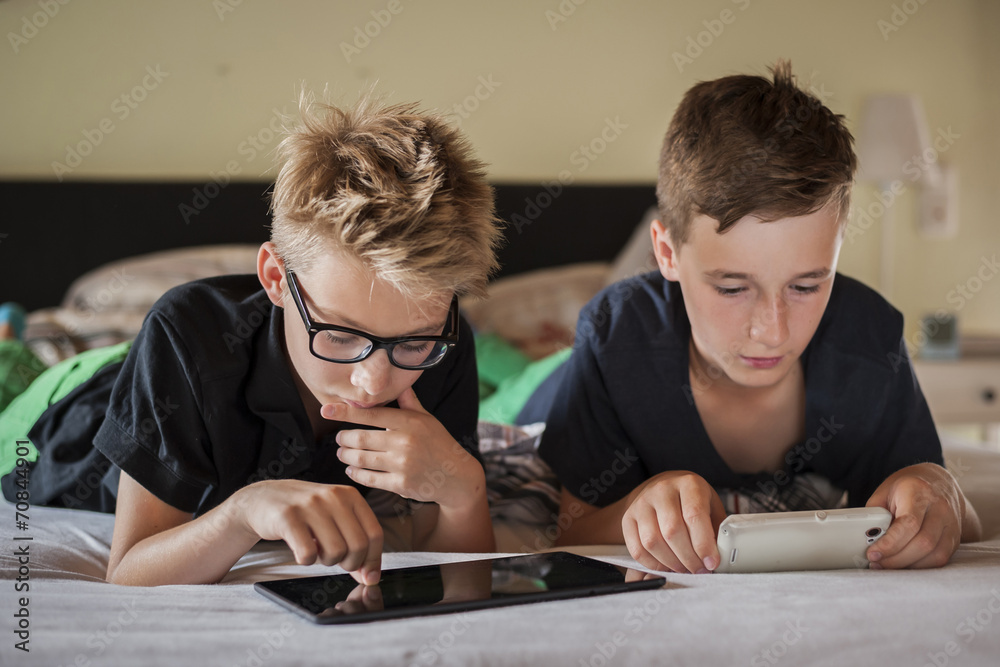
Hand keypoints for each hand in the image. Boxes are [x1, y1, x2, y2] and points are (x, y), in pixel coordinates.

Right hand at [233, 479, 382, 583]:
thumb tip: (371, 576)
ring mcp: (310, 505)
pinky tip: (300, 550)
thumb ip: (355, 543)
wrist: (263, 499)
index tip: (367, 575)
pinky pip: (308, 554)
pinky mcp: (288, 517)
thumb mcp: (335, 520)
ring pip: (336, 551)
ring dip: (327, 562)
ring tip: (317, 551)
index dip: (373, 560)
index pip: (375, 533)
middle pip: (358, 546)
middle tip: (336, 561)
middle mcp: (333, 496)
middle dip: (350, 564)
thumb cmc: (305, 513)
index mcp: (350, 495)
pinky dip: (306, 561)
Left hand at [322, 387, 482, 508]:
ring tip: (342, 452)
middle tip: (339, 438)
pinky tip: (351, 469)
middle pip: (361, 438)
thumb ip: (409, 403)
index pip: (370, 414)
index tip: (326, 409)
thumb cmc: (439, 443)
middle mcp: (404, 441)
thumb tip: (400, 383)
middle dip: (344, 438)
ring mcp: (402, 464)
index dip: (345, 412)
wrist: (457, 476)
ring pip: (362, 459)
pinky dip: (356, 473)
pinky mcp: (400, 484)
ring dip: (347, 455)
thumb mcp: (427, 419)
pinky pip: (370, 478)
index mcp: (409, 422)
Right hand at [621, 471, 725, 573]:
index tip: (711, 562)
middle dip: (688, 558)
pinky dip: (653, 564)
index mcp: (688, 483)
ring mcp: (641, 503)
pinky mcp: (628, 517)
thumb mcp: (711, 507)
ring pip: (652, 542)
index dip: (703, 544)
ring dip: (671, 563)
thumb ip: (717, 530)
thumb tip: (720, 558)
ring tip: (684, 568)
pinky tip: (667, 565)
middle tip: (699, 570)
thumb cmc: (692, 501)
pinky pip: (637, 549)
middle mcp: (661, 489)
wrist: (663, 489)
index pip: (694, 515)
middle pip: (672, 531)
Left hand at [865, 463, 964, 568]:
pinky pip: (940, 558)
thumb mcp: (885, 492)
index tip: (873, 554)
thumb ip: (875, 513)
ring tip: (886, 565)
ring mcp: (951, 523)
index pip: (908, 524)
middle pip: (923, 542)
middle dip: (896, 558)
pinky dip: (920, 566)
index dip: (890, 543)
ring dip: (908, 565)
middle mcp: (940, 507)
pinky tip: (903, 565)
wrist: (937, 482)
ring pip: (934, 554)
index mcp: (919, 491)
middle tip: (875, 562)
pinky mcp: (955, 537)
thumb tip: (866, 539)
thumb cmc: (906, 488)